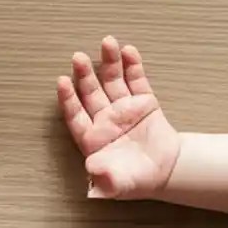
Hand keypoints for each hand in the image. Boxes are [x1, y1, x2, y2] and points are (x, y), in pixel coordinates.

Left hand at [56, 36, 179, 199]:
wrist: (166, 174)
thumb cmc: (135, 181)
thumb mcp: (117, 185)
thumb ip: (105, 179)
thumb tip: (93, 170)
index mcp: (91, 137)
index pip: (75, 114)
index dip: (68, 98)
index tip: (62, 81)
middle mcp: (104, 119)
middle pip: (91, 92)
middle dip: (84, 74)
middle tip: (78, 57)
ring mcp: (124, 108)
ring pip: (113, 81)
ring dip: (109, 62)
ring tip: (107, 42)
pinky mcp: (144, 102)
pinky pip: (136, 81)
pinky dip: (133, 66)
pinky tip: (129, 51)